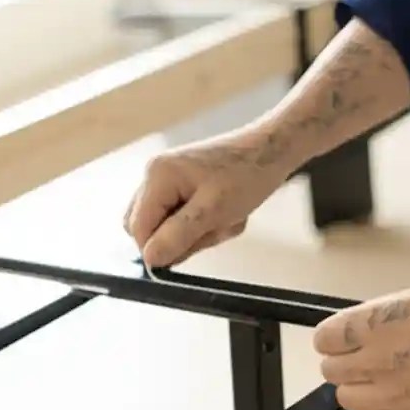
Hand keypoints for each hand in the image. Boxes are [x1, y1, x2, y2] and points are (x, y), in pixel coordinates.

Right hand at [124, 126, 291, 267]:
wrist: (271, 151)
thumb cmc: (247, 175)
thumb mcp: (214, 212)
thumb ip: (178, 236)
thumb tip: (149, 259)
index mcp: (157, 176)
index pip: (138, 229)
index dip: (160, 248)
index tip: (192, 248)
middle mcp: (154, 174)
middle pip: (147, 228)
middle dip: (179, 239)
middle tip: (213, 230)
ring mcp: (166, 178)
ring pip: (165, 226)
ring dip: (195, 233)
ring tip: (224, 219)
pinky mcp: (180, 184)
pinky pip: (180, 218)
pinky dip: (202, 224)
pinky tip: (224, 214)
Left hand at [313, 284, 409, 409]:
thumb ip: (379, 320)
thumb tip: (360, 334)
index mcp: (375, 323)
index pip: (324, 339)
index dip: (334, 340)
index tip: (344, 342)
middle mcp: (377, 358)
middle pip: (332, 372)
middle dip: (345, 365)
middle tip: (368, 359)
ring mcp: (395, 392)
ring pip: (349, 399)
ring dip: (361, 389)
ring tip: (388, 378)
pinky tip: (405, 395)